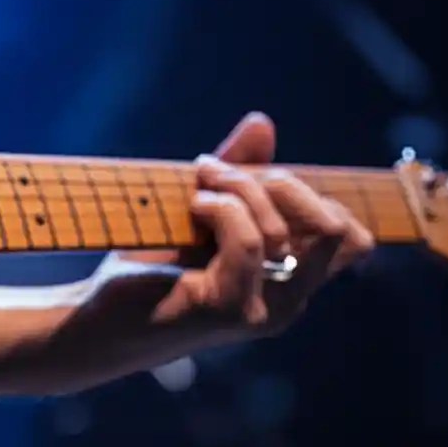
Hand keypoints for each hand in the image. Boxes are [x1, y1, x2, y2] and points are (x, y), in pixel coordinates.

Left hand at [152, 112, 374, 335]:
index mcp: (290, 281)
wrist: (95, 323)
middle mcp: (288, 301)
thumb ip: (238, 173)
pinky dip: (223, 208)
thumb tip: (263, 123)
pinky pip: (250, 241)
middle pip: (338, 228)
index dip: (319, 194)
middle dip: (286, 184)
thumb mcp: (201, 213)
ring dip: (243, 188)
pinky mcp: (227, 309)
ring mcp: (262, 310)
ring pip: (290, 229)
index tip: (258, 175)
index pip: (352, 237)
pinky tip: (194, 206)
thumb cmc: (147, 268)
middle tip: (225, 175)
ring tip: (202, 184)